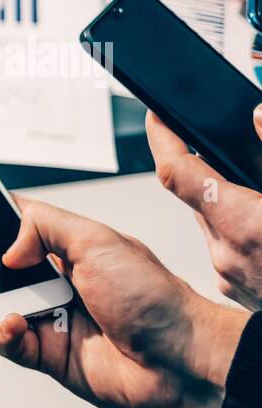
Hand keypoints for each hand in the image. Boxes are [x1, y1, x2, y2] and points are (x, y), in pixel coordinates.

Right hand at [0, 195, 246, 407]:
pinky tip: (9, 326)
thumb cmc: (154, 296)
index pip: (1, 225)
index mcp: (61, 247)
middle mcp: (48, 281)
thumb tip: (4, 246)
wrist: (182, 360)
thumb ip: (45, 229)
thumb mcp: (98, 241)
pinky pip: (8, 344)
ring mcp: (44, 318)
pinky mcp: (45, 355)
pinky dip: (3, 335)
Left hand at [147, 109, 261, 309]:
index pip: (176, 171)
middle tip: (227, 145)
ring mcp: (234, 278)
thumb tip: (258, 115)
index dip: (162, 137)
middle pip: (199, 198)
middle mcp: (227, 252)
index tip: (156, 114)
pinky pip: (235, 252)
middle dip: (211, 169)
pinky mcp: (243, 294)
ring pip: (220, 225)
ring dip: (234, 202)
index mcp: (245, 223)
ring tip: (257, 188)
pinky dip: (249, 232)